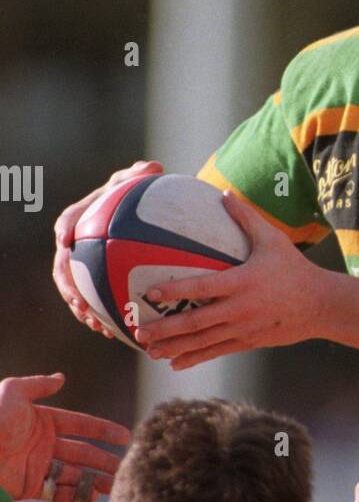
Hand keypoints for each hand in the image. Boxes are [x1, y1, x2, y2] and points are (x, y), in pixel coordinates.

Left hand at [0, 373, 129, 501]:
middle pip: (82, 453)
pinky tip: (95, 494)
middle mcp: (44, 444)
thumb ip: (38, 384)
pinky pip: (60, 492)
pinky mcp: (31, 487)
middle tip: (126, 467)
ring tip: (116, 484)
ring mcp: (38, 467)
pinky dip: (78, 494)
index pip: (81, 425)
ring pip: (74, 474)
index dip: (103, 430)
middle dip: (104, 460)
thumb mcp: (13, 392)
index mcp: (43, 421)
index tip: (125, 435)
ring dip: (96, 479)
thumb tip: (61, 377)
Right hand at [53, 161, 164, 337]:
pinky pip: (95, 302)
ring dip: (83, 309)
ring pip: (76, 290)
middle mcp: (78, 243)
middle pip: (64, 266)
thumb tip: (153, 168)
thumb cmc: (139, 193)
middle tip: (80, 303)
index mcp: (83, 216)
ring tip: (97, 325)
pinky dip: (102, 317)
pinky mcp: (96, 281)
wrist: (141, 212)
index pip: (68, 221)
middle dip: (69, 287)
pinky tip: (115, 333)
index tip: (65, 242)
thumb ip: (143, 175)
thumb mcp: (142, 180)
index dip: (65, 231)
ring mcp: (85, 264)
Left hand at [133, 192, 322, 369]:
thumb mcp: (273, 239)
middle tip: (139, 331)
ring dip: (174, 347)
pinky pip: (217, 351)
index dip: (175, 291)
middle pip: (196, 322)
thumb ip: (246, 218)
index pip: (202, 288)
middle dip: (166, 328)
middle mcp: (239, 309)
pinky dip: (195, 357)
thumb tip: (224, 192)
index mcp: (241, 283)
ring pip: (203, 341)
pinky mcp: (248, 342)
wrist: (320, 304)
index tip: (150, 293)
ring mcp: (243, 329)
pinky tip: (175, 362)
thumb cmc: (294, 268)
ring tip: (149, 351)